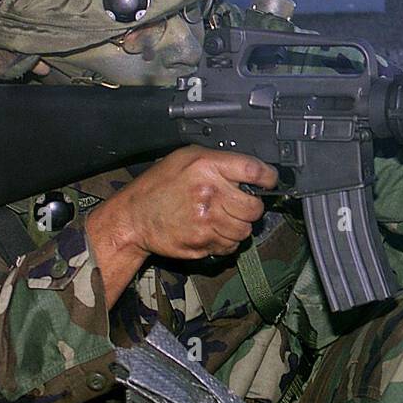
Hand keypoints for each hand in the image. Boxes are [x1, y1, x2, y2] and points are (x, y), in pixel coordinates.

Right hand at [85, 146, 277, 305]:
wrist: (133, 218)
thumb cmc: (160, 185)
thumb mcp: (186, 157)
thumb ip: (220, 161)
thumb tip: (251, 170)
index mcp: (207, 167)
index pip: (254, 170)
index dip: (268, 177)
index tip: (269, 181)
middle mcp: (209, 193)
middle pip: (255, 207)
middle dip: (252, 206)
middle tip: (241, 203)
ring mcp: (207, 221)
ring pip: (245, 230)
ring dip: (239, 226)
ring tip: (223, 217)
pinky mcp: (203, 243)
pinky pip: (231, 246)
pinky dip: (227, 241)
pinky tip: (213, 230)